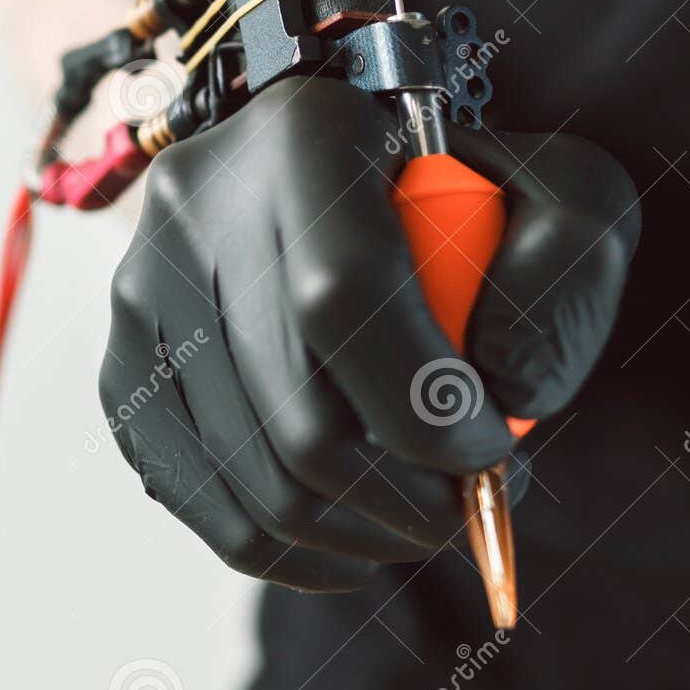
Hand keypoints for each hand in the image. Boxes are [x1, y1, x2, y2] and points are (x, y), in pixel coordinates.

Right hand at [98, 76, 638, 589]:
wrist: (333, 181)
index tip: (489, 453)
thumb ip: (567, 270)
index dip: (423, 405)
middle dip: (408, 500)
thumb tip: (504, 394)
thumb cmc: (458, 196)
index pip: (342, 297)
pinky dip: (288, 551)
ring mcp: (140, 293)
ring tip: (419, 518)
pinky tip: (351, 537)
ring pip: (251, 480)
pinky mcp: (122, 368)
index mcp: (300, 138)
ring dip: (359, 536)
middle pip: (296, 417)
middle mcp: (194, 208)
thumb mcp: (560, 192)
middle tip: (468, 505)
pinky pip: (198, 502)